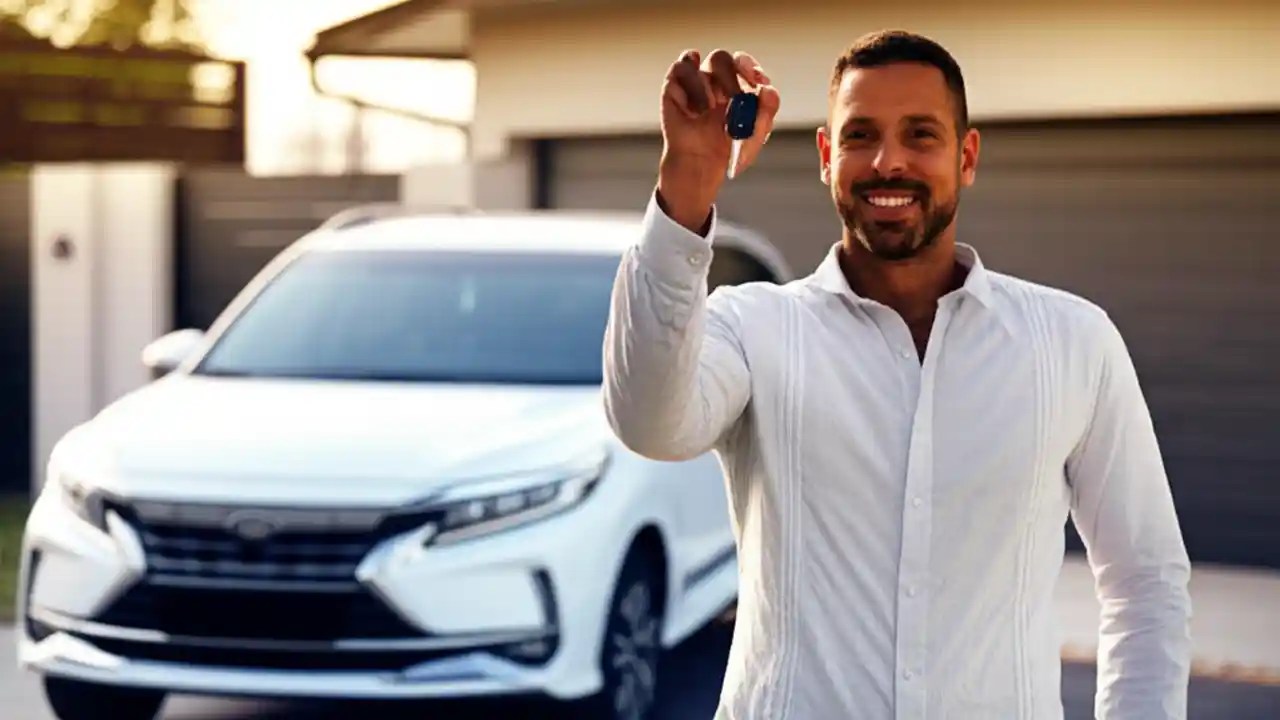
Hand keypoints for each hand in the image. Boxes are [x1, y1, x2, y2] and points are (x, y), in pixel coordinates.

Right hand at [657, 49, 780, 232]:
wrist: (699, 165)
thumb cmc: (727, 149)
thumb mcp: (754, 135)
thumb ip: (765, 112)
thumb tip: (768, 89)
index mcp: (738, 85)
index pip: (744, 64)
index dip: (749, 67)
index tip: (756, 79)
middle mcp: (716, 79)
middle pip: (722, 58)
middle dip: (730, 77)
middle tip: (733, 97)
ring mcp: (695, 80)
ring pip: (702, 64)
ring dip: (707, 89)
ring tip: (705, 112)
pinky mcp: (673, 85)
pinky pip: (681, 69)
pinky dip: (690, 88)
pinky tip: (691, 110)